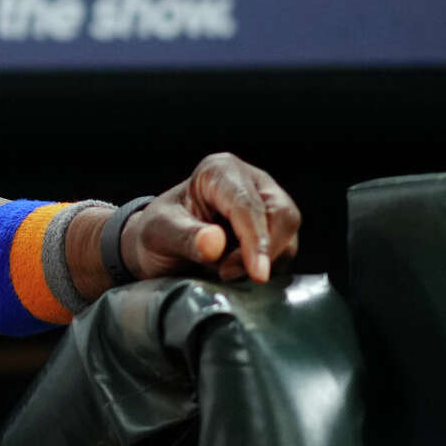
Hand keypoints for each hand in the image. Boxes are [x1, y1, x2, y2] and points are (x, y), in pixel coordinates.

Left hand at [124, 153, 301, 283]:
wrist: (157, 247)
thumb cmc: (157, 232)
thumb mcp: (158, 233)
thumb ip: (185, 236)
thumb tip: (215, 243)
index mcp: (220, 170)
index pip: (248, 205)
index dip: (256, 240)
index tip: (257, 272)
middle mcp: (251, 183)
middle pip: (283, 216)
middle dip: (263, 251)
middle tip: (227, 274)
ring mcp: (267, 207)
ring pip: (288, 238)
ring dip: (262, 263)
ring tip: (222, 271)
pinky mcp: (274, 233)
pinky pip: (284, 254)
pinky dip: (265, 268)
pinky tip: (237, 272)